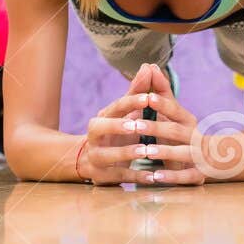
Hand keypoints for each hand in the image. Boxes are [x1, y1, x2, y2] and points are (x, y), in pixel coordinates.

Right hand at [79, 64, 167, 185]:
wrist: (91, 161)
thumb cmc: (116, 132)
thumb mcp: (124, 114)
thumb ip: (137, 92)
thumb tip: (148, 67)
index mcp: (102, 118)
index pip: (115, 107)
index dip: (131, 102)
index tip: (148, 98)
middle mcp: (94, 136)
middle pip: (99, 128)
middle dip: (117, 126)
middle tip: (137, 124)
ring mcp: (95, 157)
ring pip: (107, 155)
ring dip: (127, 152)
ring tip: (146, 151)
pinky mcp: (101, 176)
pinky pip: (118, 176)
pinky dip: (135, 177)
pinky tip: (152, 176)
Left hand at [128, 64, 208, 184]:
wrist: (216, 159)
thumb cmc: (184, 133)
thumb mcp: (174, 113)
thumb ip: (161, 91)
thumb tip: (150, 65)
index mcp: (187, 120)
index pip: (175, 109)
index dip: (162, 104)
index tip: (147, 98)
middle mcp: (195, 136)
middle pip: (176, 131)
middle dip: (155, 128)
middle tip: (134, 125)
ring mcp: (199, 156)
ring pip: (182, 153)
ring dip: (164, 152)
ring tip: (146, 152)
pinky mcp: (198, 175)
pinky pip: (185, 176)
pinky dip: (170, 176)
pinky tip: (155, 177)